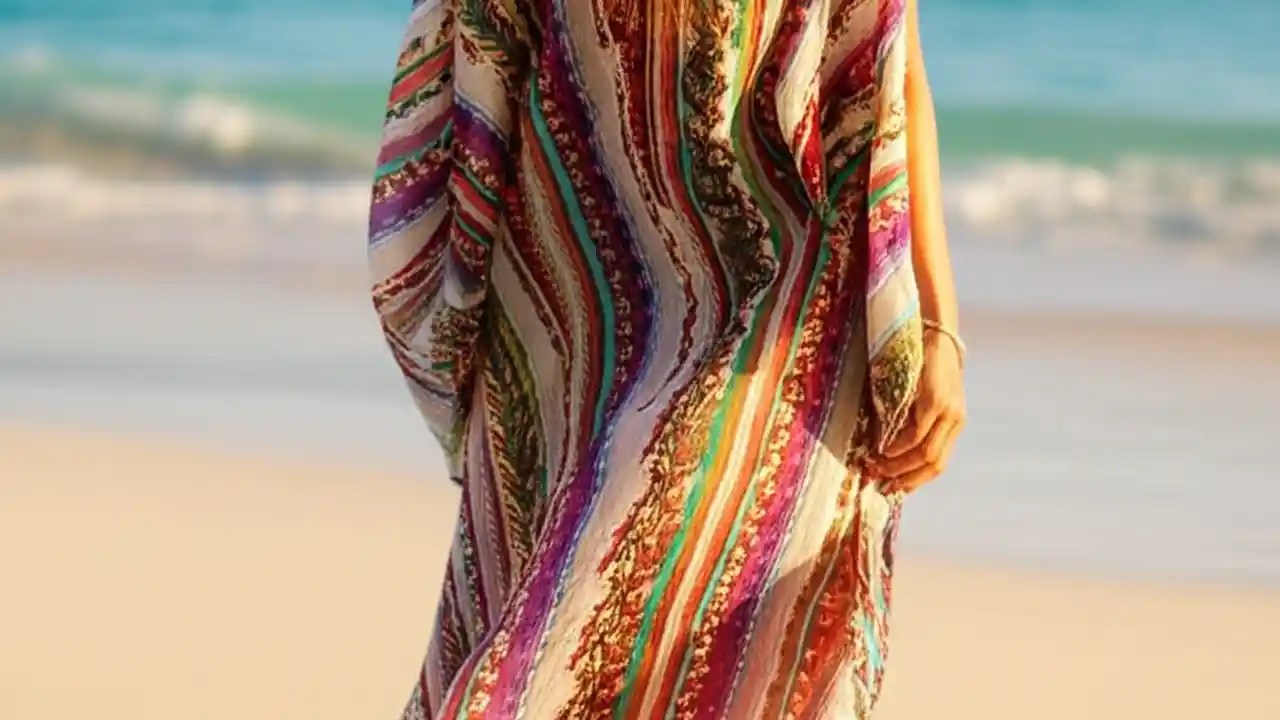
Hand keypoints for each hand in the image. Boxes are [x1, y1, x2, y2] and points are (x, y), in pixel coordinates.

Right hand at [870, 328, 965, 493]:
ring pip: (925, 453)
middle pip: (933, 464)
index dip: (915, 480)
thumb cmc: (924, 363)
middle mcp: (955, 421)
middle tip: (880, 481)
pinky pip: (918, 432)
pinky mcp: (936, 401)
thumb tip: (888, 445)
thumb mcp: (922, 395)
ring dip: (898, 465)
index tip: (893, 487)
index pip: (937, 463)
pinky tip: (884, 448)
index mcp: (953, 423)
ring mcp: (948, 412)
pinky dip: (899, 446)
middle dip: (905, 478)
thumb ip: (914, 418)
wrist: (936, 331)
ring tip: (877, 466)